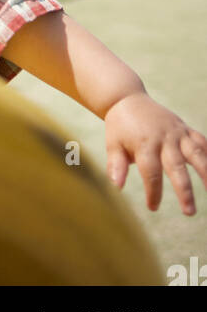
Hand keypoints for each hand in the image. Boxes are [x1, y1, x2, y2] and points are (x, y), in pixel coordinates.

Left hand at [105, 90, 206, 215]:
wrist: (128, 99)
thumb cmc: (120, 127)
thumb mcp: (113, 144)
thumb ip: (116, 165)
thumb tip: (117, 186)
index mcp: (144, 144)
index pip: (151, 173)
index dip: (153, 192)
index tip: (153, 207)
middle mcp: (164, 138)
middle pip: (176, 167)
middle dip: (184, 191)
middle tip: (189, 212)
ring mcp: (177, 133)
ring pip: (196, 154)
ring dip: (206, 173)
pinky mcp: (185, 129)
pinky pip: (202, 141)